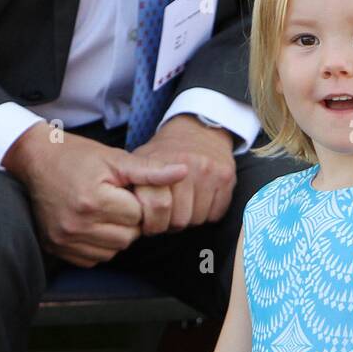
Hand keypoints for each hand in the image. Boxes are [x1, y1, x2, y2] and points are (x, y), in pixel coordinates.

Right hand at [3, 122, 186, 266]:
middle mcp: (77, 224)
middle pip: (129, 236)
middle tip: (114, 200)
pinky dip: (99, 245)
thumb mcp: (114, 158)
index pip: (138, 215)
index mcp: (93, 200)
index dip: (137, 202)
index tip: (123, 190)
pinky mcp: (58, 248)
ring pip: (114, 250)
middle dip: (129, 220)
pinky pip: (94, 258)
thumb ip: (150, 170)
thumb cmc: (76, 156)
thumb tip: (184, 172)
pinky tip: (91, 224)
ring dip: (116, 234)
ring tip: (103, 210)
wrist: (33, 160)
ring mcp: (65, 239)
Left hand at [130, 114, 236, 235]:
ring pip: (197, 220)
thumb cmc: (167, 151)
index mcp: (162, 163)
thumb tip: (126, 214)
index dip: (151, 222)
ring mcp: (209, 172)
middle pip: (178, 220)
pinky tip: (200, 201)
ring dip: (189, 219)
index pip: (156, 208)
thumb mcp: (143, 161)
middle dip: (171, 223)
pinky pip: (216, 214)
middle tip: (168, 214)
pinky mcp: (226, 178)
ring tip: (183, 206)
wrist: (198, 129)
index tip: (150, 221)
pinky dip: (207, 214)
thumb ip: (133, 184)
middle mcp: (187, 166)